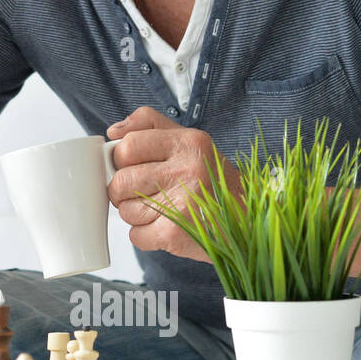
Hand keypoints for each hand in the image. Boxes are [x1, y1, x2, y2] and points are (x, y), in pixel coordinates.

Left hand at [105, 106, 241, 260]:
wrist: (246, 220)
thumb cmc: (210, 178)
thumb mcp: (187, 139)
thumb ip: (148, 124)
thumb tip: (113, 131)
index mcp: (188, 143)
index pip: (128, 146)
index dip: (122, 159)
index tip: (132, 166)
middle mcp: (188, 171)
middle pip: (121, 181)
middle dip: (124, 190)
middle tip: (144, 192)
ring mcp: (183, 204)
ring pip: (126, 210)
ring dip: (135, 213)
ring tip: (161, 208)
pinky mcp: (176, 234)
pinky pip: (136, 235)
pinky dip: (145, 235)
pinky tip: (165, 226)